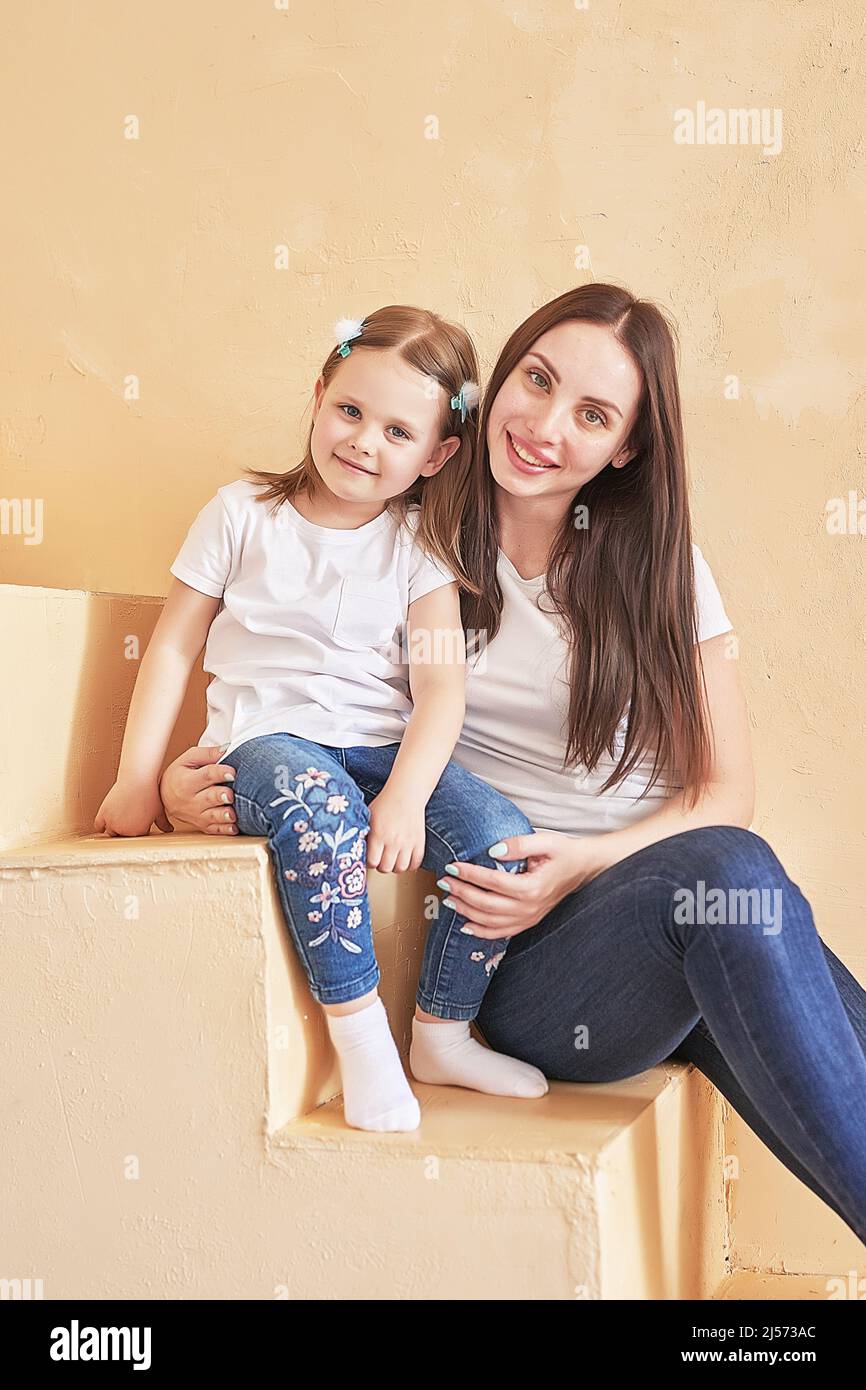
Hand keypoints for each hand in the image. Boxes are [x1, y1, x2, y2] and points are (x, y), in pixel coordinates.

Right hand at [94, 777, 173, 837]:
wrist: (138, 778)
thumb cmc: (151, 793)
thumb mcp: (159, 811)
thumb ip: (163, 823)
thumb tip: (170, 830)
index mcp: (139, 832)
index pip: (136, 838)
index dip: (138, 832)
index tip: (139, 825)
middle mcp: (125, 830)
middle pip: (123, 837)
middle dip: (126, 831)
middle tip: (129, 822)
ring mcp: (113, 822)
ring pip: (111, 832)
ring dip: (114, 828)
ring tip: (119, 821)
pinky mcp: (103, 813)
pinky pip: (99, 826)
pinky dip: (101, 825)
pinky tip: (105, 822)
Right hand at [158, 745, 238, 834]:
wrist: (164, 796)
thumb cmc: (179, 774)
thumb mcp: (189, 758)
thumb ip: (208, 754)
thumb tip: (228, 749)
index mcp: (186, 781)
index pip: (206, 776)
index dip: (220, 773)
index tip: (232, 772)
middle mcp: (190, 800)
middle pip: (209, 798)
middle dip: (221, 796)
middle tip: (230, 794)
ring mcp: (196, 815)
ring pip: (212, 817)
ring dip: (224, 816)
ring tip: (232, 813)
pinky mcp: (202, 825)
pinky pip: (214, 830)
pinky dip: (225, 830)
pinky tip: (234, 827)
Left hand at [366, 787, 426, 873]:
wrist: (406, 793)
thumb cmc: (385, 804)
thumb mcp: (368, 817)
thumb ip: (363, 834)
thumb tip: (356, 849)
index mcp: (378, 834)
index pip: (372, 862)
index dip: (369, 862)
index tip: (370, 858)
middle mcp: (394, 841)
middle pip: (386, 868)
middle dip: (381, 865)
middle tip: (381, 859)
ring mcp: (408, 843)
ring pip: (401, 868)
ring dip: (395, 866)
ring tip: (392, 859)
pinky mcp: (419, 842)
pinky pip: (415, 863)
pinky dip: (410, 864)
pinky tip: (404, 858)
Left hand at [439, 830, 608, 938]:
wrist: (583, 869)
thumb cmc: (563, 853)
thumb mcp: (545, 841)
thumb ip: (520, 844)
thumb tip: (493, 850)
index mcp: (532, 887)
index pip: (493, 882)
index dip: (470, 874)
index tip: (453, 865)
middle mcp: (530, 907)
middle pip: (487, 905)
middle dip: (462, 893)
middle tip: (444, 881)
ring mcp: (529, 918)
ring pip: (491, 922)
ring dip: (466, 912)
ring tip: (448, 899)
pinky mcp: (528, 922)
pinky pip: (501, 933)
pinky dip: (481, 932)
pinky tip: (465, 925)